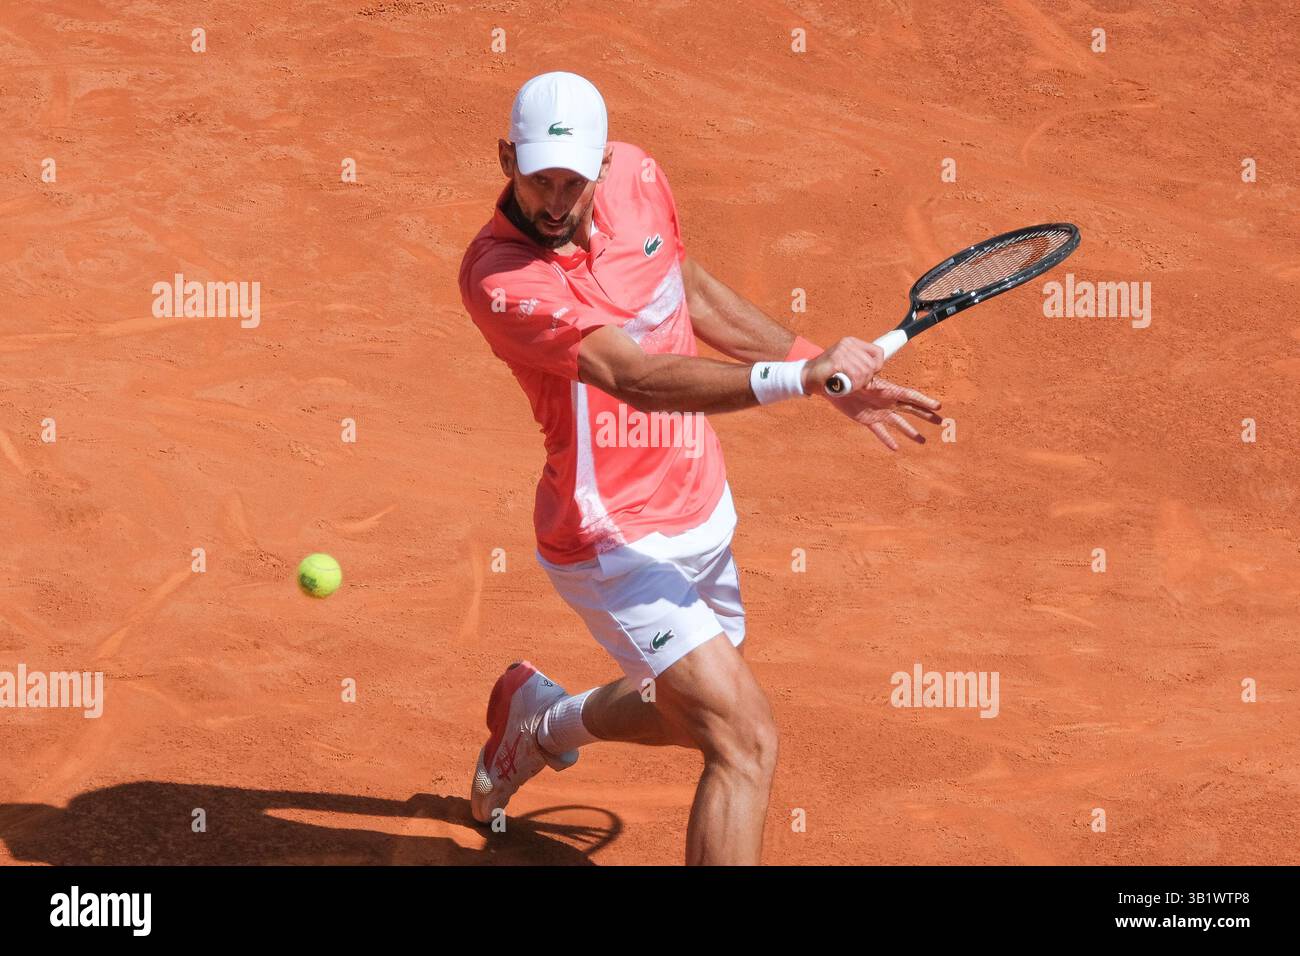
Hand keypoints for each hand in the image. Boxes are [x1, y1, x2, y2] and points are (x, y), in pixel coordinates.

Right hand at [801, 337, 884, 395]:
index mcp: (851, 342)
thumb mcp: (846, 365)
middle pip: (872, 365)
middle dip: (867, 379)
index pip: (878, 352)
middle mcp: (847, 344)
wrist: (806, 376)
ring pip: (864, 371)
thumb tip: (874, 378)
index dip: (877, 366)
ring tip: (848, 385)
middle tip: (856, 384)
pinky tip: (844, 385)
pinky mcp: (836, 360)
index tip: (869, 375)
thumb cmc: (827, 374)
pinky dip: (852, 385)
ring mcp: (841, 351)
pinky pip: (855, 375)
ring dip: (858, 384)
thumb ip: (860, 367)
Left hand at [828, 376, 942, 450]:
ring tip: (922, 441)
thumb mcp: (860, 374)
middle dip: (926, 415)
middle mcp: (886, 402)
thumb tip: (881, 380)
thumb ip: (871, 377)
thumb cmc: (847, 375)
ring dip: (911, 432)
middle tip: (941, 422)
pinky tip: (896, 448)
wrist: (831, 383)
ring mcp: (878, 412)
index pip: (910, 396)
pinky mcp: (867, 420)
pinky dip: (887, 440)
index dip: (924, 401)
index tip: (938, 406)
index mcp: (887, 390)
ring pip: (899, 424)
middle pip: (910, 410)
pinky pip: (880, 432)